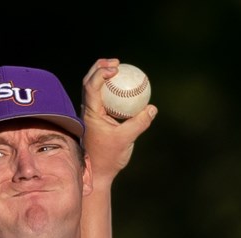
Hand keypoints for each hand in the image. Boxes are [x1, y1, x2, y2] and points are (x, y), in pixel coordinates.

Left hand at [80, 58, 156, 186]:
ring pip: (94, 88)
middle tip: (117, 62)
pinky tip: (124, 88)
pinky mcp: (98, 118)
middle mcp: (87, 110)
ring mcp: (91, 113)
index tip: (117, 68)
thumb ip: (139, 123)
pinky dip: (111, 89)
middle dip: (100, 67)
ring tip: (119, 68)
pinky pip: (104, 98)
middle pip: (88, 81)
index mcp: (90, 113)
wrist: (98, 172)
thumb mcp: (126, 139)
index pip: (91, 86)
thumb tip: (152, 108)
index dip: (101, 73)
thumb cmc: (109, 157)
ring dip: (103, 75)